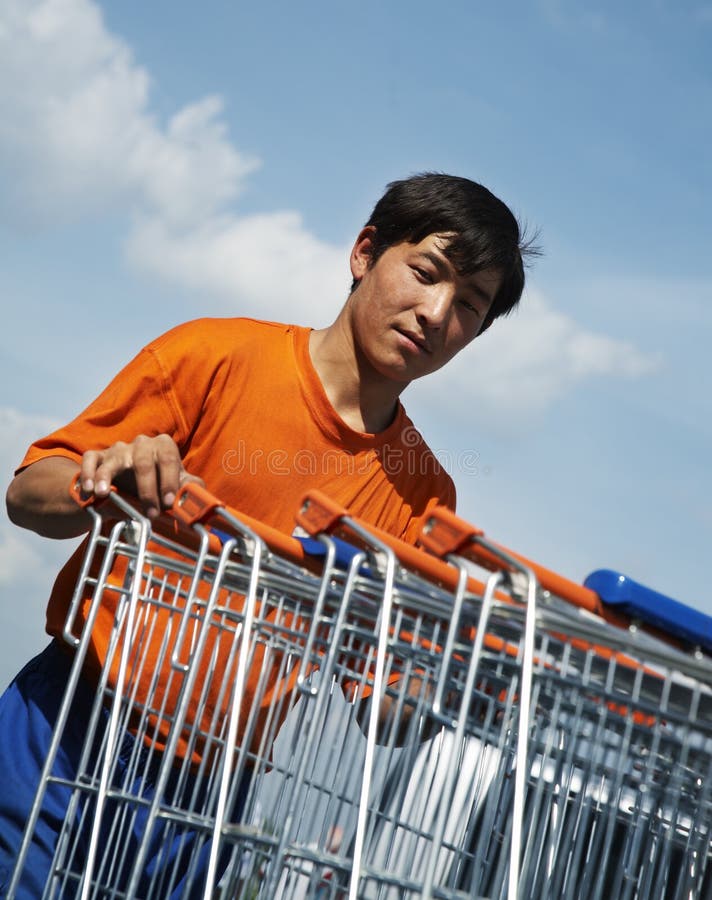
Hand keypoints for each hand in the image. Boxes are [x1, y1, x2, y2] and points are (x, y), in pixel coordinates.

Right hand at [79, 434, 203, 517]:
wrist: (130, 481)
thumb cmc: (157, 482)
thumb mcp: (175, 484)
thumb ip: (188, 488)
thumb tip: (199, 498)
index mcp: (163, 446)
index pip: (168, 458)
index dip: (170, 480)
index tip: (169, 502)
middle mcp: (141, 444)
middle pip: (143, 460)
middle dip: (147, 488)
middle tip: (150, 512)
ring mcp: (118, 449)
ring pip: (114, 458)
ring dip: (106, 476)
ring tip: (103, 493)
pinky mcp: (99, 457)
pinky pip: (90, 460)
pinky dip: (88, 473)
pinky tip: (88, 489)